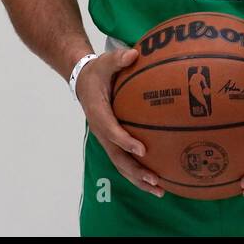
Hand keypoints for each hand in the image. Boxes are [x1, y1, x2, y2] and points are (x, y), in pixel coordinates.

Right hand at [75, 48, 163, 197]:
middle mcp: (101, 130)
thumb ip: (118, 58)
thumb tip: (134, 53)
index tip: (142, 150)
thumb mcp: (105, 61)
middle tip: (155, 179)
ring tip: (160, 190)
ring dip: (139, 179)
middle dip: (136, 170)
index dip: (125, 141)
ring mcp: (106, 139)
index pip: (111, 130)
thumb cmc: (98, 72)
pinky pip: (125, 161)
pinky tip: (157, 181)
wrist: (83, 82)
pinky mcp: (112, 142)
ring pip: (121, 164)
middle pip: (117, 156)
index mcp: (98, 112)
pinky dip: (138, 173)